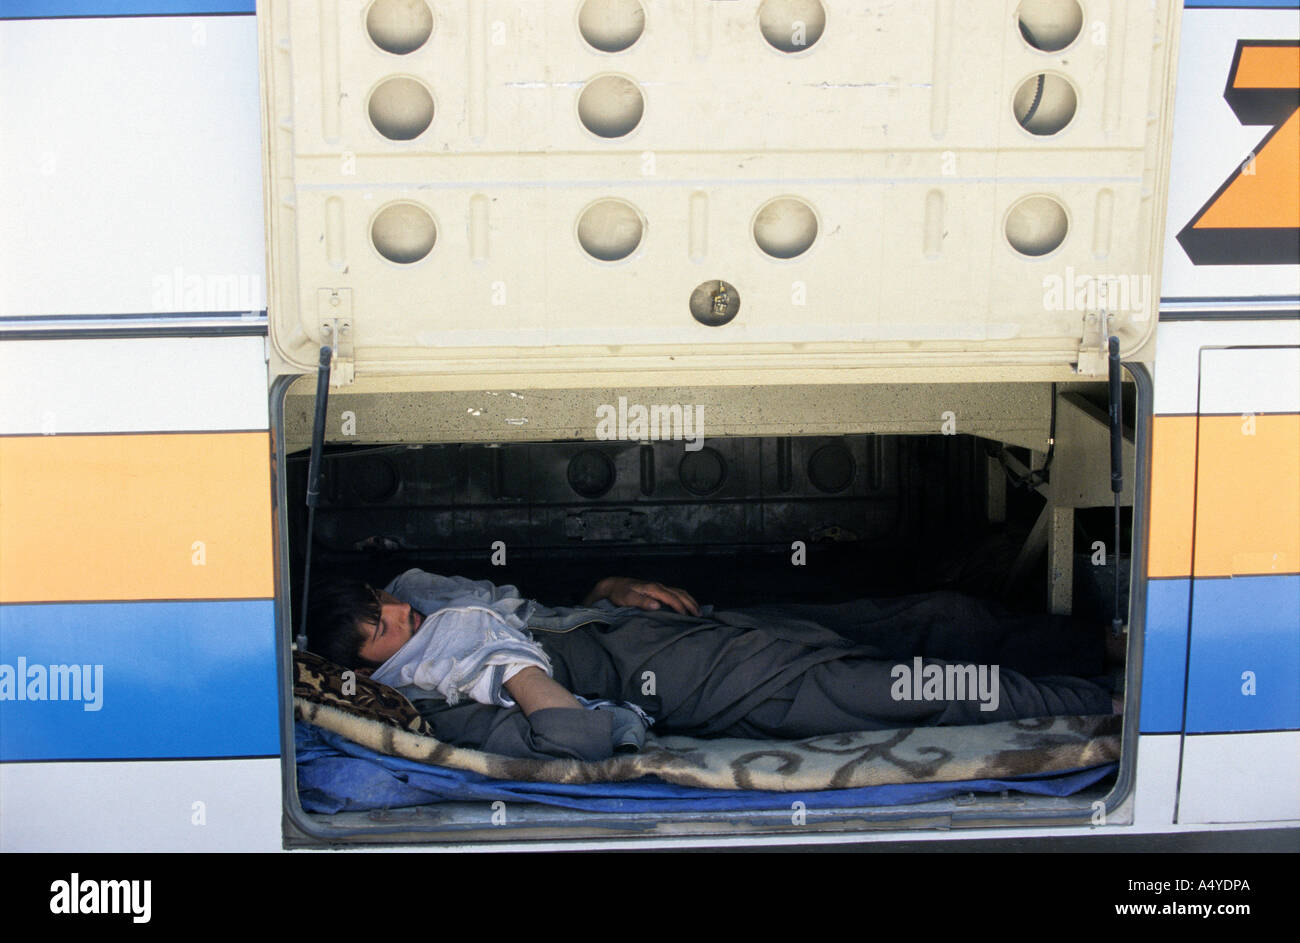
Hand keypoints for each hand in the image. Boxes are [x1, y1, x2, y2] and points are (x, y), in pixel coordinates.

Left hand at [586, 577, 700, 615]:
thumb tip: (657, 605)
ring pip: (679, 592)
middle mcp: (658, 586)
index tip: (687, 617)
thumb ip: (642, 601)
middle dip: (691, 603)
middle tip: (699, 615)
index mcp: (653, 588)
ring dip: (689, 600)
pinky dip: (684, 598)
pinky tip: (686, 604)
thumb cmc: (619, 593)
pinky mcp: (657, 589)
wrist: (613, 585)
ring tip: (697, 610)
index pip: (672, 598)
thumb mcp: (628, 598)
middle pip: (679, 593)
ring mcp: (658, 587)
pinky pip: (675, 592)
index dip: (681, 607)